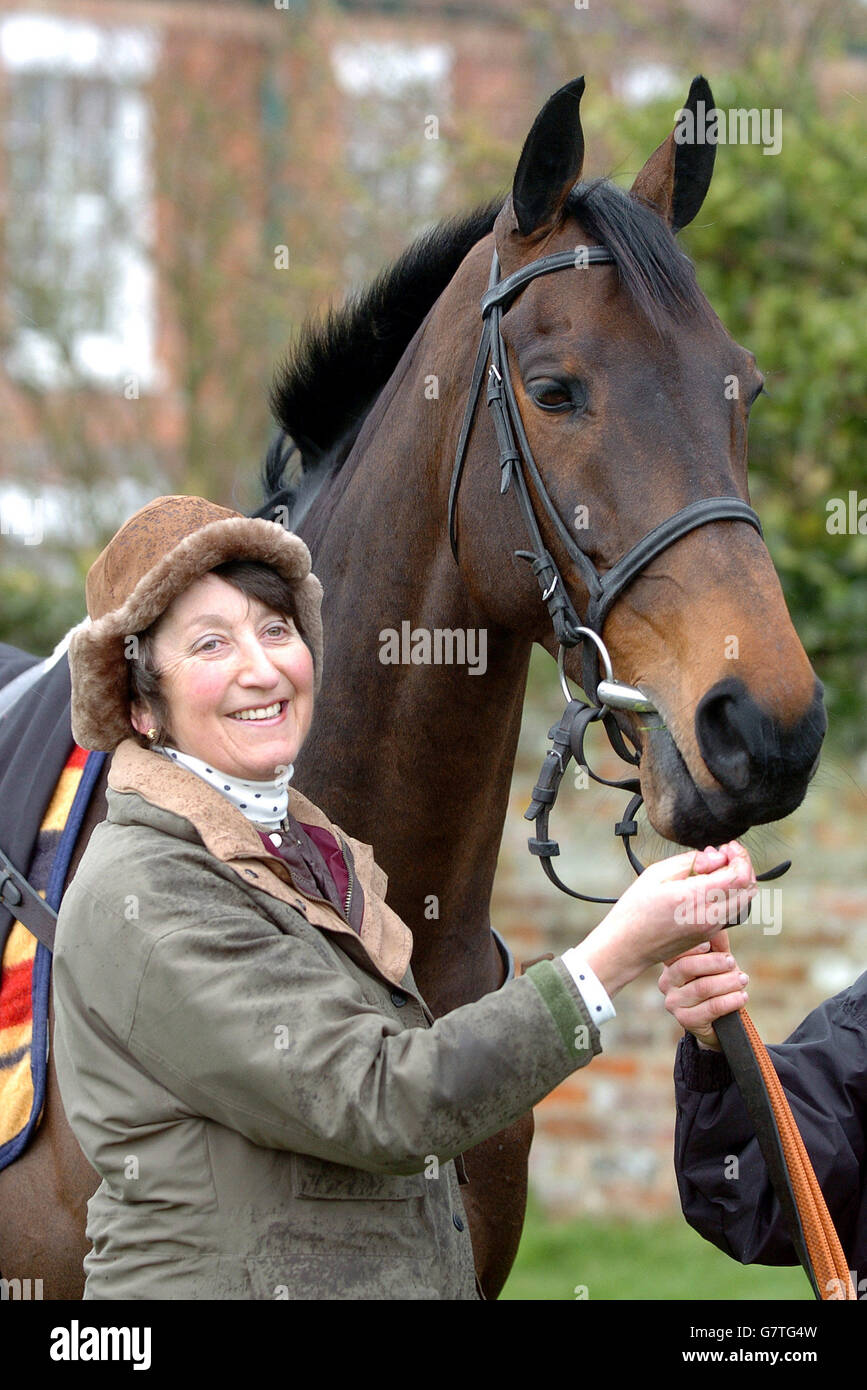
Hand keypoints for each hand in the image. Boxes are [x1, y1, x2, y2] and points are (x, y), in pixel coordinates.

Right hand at [579, 842, 756, 998]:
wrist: (628, 947)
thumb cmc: (635, 909)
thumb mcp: (656, 874)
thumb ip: (689, 862)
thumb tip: (716, 857)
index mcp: (694, 897)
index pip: (739, 875)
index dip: (740, 856)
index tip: (728, 846)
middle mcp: (708, 915)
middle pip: (749, 888)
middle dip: (743, 866)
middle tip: (724, 855)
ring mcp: (710, 928)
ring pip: (744, 902)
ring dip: (738, 882)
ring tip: (717, 869)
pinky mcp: (708, 935)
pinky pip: (731, 912)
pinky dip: (730, 895)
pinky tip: (710, 886)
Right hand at [658, 928, 748, 1049]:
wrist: (719, 1022)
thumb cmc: (717, 984)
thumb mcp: (718, 962)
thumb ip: (717, 944)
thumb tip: (720, 922)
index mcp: (671, 963)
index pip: (676, 951)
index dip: (691, 946)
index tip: (707, 945)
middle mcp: (666, 982)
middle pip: (687, 967)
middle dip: (715, 963)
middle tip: (733, 962)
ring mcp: (673, 1002)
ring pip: (702, 988)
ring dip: (727, 982)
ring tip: (743, 980)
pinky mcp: (685, 1020)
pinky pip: (711, 1007)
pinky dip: (730, 1001)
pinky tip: (742, 996)